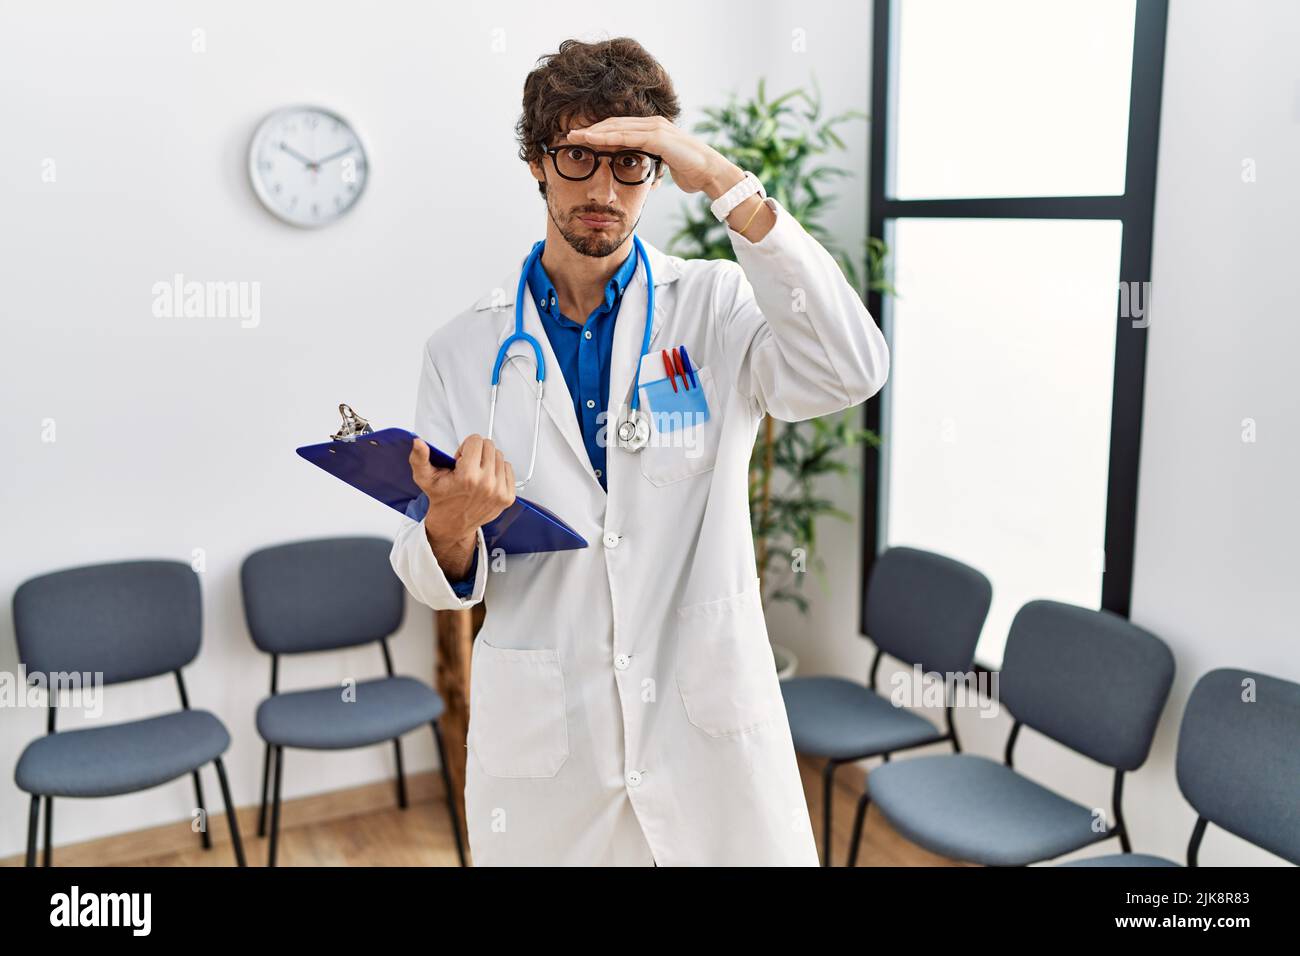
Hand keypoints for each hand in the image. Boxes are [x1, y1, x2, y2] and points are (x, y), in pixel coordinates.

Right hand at [409, 435, 514, 568]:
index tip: (460, 461)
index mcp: (468, 477)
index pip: (476, 440)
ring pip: (499, 456)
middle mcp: (486, 484)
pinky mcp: (508, 497)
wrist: (453, 524)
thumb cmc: (441, 499)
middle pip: (489, 446)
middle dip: (477, 452)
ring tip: (476, 474)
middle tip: (467, 467)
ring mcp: (499, 491)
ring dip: (488, 461)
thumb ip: (420, 458)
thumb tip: (418, 442)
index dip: (465, 448)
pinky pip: (509, 469)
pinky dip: (498, 471)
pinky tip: (486, 480)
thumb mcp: (425, 478)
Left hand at [566, 116, 744, 198]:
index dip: (599, 133)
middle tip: (569, 135)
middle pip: (614, 123)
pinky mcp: (658, 137)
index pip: (620, 128)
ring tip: (574, 136)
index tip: (580, 139)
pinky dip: (608, 137)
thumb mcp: (663, 166)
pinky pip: (628, 135)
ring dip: (594, 132)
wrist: (710, 172)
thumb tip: (641, 172)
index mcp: (652, 130)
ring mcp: (655, 128)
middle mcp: (652, 124)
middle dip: (590, 129)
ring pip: (617, 127)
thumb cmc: (690, 171)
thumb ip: (650, 162)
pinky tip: (593, 140)